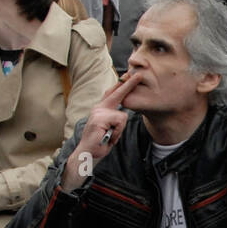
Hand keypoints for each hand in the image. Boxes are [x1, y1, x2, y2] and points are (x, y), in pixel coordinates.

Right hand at [61, 72, 138, 190]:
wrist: (88, 153)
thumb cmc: (100, 142)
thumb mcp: (110, 128)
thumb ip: (115, 119)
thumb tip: (123, 113)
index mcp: (101, 109)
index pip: (113, 94)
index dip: (121, 85)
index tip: (129, 75)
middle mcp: (99, 108)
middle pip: (117, 93)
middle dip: (128, 84)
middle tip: (138, 74)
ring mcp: (98, 112)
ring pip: (122, 117)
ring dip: (119, 130)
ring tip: (110, 136)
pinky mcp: (100, 118)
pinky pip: (119, 122)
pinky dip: (117, 132)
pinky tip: (108, 137)